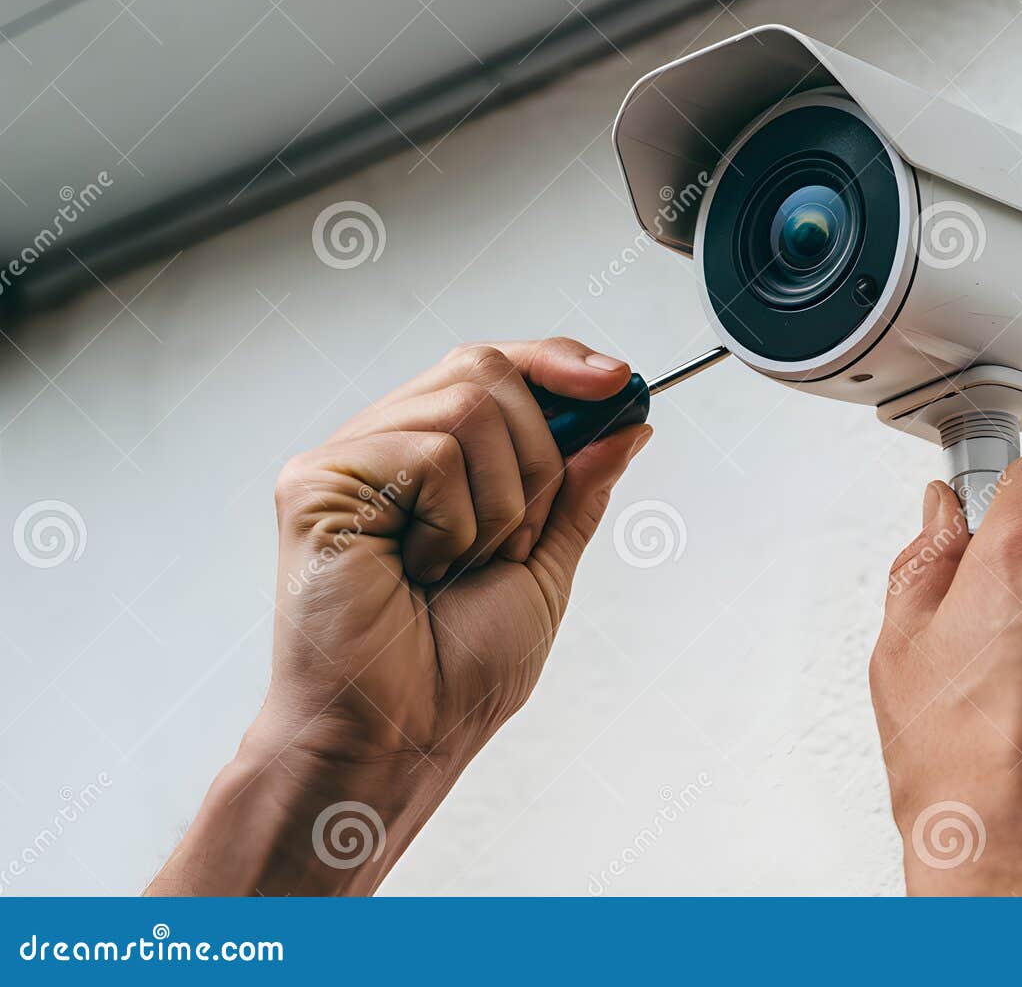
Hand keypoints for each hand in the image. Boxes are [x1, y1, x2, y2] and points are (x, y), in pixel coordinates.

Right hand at [149, 339, 649, 894]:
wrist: (400, 737)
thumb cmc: (456, 675)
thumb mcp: (544, 569)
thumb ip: (578, 491)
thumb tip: (628, 424)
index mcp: (435, 458)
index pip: (497, 366)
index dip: (558, 362)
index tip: (619, 382)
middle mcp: (386, 446)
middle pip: (487, 370)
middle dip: (534, 463)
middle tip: (507, 544)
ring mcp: (348, 460)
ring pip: (469, 408)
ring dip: (495, 506)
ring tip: (452, 568)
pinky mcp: (316, 481)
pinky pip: (430, 453)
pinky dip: (452, 524)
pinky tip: (417, 570)